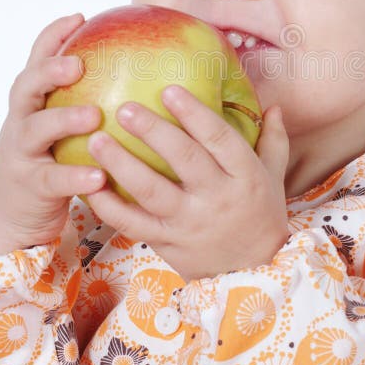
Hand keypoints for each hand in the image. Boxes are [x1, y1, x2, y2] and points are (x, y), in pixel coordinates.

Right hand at [0, 13, 104, 259]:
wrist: (11, 217)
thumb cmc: (51, 162)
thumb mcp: (60, 130)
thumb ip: (88, 101)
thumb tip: (142, 72)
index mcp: (32, 105)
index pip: (35, 61)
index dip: (52, 37)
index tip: (79, 17)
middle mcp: (20, 123)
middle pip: (25, 87)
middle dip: (49, 71)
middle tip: (78, 63)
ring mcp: (20, 154)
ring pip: (36, 130)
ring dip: (64, 119)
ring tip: (93, 115)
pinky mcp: (29, 187)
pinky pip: (52, 179)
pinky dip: (74, 175)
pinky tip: (100, 174)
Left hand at [84, 84, 290, 280]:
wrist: (253, 274)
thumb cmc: (261, 215)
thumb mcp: (273, 176)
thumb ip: (273, 139)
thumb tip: (274, 105)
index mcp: (245, 175)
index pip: (220, 138)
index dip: (195, 113)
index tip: (169, 90)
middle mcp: (217, 198)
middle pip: (184, 160)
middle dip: (152, 131)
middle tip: (124, 108)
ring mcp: (189, 223)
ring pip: (151, 191)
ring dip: (121, 164)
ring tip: (97, 140)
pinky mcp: (167, 243)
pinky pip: (132, 224)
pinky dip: (108, 206)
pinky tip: (90, 184)